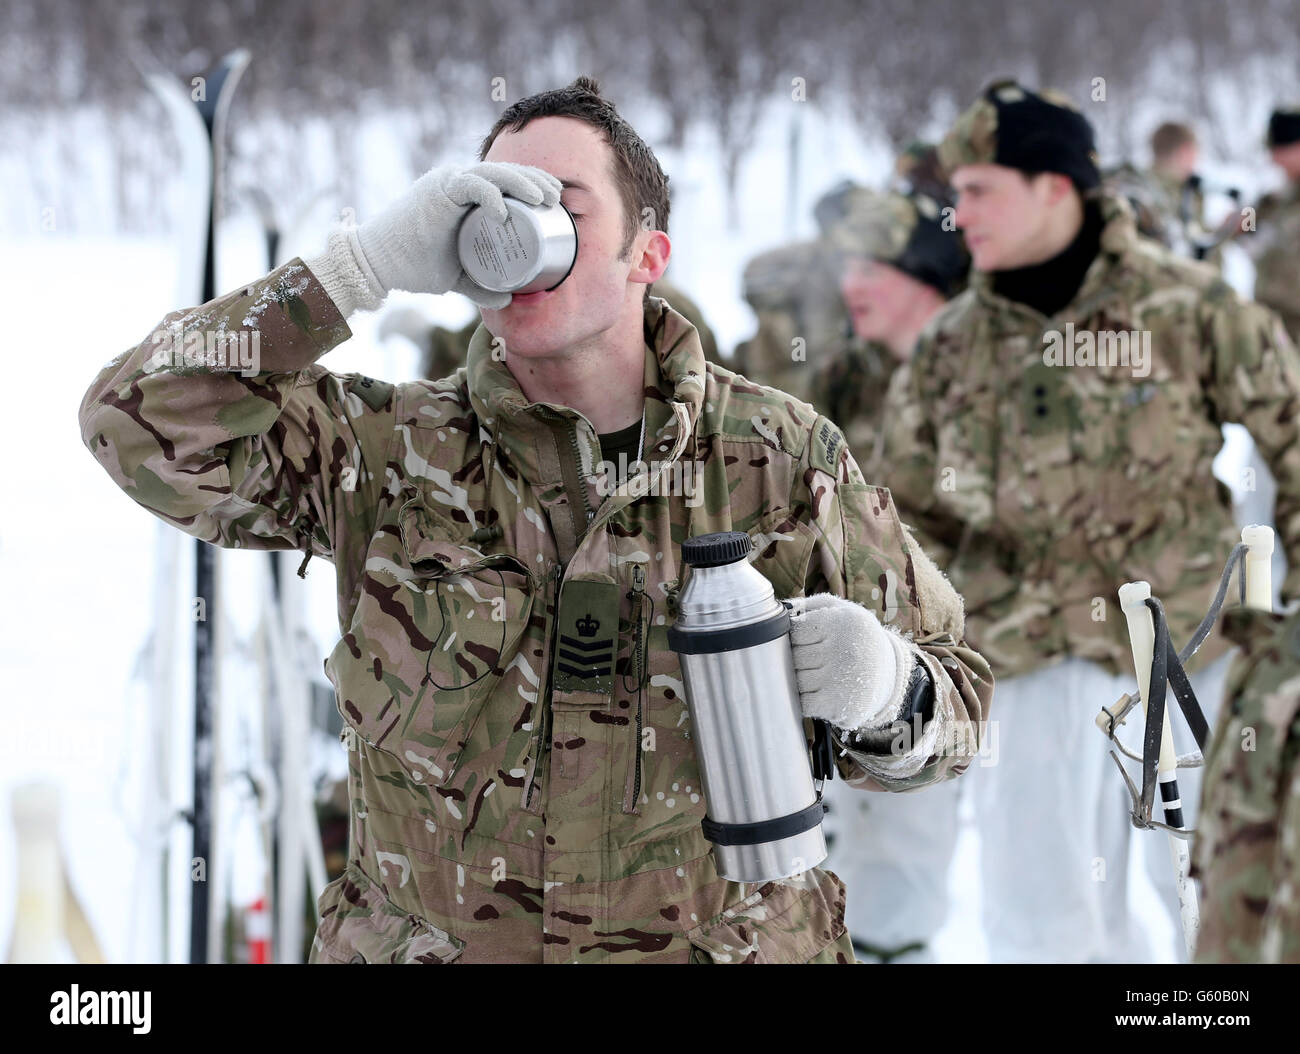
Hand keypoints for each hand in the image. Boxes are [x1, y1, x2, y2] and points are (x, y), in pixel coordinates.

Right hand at [355, 161, 562, 306]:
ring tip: (543, 197)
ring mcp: (448, 184)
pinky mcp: (438, 191)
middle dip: (535, 179)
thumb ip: (481, 286)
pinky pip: (471, 184)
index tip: (556, 200)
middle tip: (558, 196)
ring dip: (521, 182)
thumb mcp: (458, 278)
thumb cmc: (414, 266)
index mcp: (465, 197)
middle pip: (506, 172)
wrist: (378, 266)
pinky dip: (491, 195)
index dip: (532, 184)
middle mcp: (458, 184)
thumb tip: (507, 300)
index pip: (506, 182)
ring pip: (493, 173)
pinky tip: (506, 210)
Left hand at [787, 592, 914, 730]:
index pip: (794, 630)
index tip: (807, 641)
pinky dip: (804, 700)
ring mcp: (842, 680)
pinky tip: (818, 692)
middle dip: (797, 659)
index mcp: (841, 621)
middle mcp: (844, 649)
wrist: (890, 672)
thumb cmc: (854, 637)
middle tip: (813, 659)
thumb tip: (776, 610)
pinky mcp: (841, 705)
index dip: (794, 638)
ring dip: (799, 680)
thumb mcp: (841, 611)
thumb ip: (807, 606)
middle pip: (793, 657)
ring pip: (796, 680)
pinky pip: (803, 703)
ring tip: (818, 674)